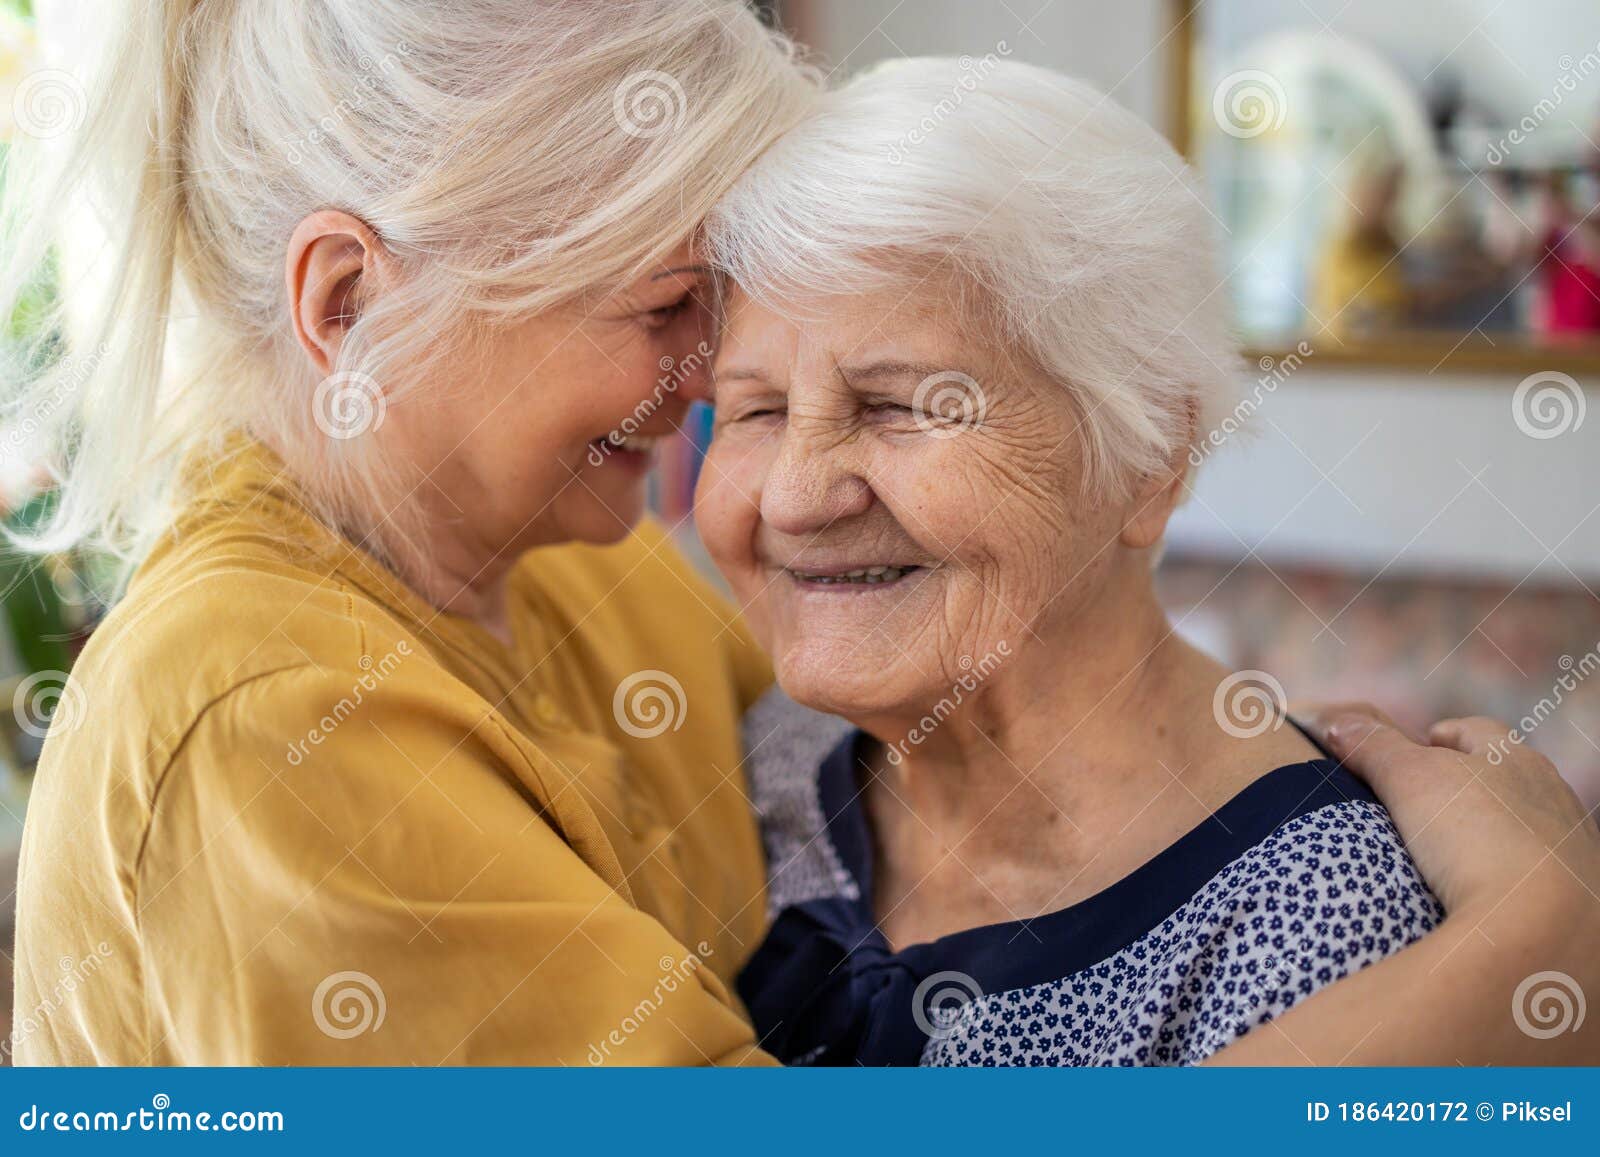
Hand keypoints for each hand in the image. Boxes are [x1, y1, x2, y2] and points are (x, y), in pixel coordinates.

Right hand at [1294, 702, 1599, 919]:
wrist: (1548, 929)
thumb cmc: (1478, 837)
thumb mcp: (1409, 780)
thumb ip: (1373, 747)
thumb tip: (1336, 722)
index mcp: (1518, 760)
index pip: (1478, 732)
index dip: (1441, 737)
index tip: (1416, 747)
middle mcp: (1552, 799)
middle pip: (1505, 779)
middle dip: (1467, 785)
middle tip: (1421, 802)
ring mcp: (1570, 852)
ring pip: (1523, 829)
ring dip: (1488, 836)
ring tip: (1444, 858)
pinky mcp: (1574, 902)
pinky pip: (1532, 879)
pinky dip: (1505, 881)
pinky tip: (1476, 899)